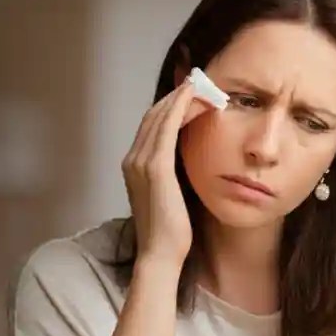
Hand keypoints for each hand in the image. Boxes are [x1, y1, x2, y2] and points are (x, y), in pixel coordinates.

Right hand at [122, 78, 210, 269]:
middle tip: (201, 82)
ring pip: (160, 117)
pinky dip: (180, 109)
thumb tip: (193, 158)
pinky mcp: (154, 168)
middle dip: (177, 96)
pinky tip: (196, 98)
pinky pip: (167, 129)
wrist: (161, 253)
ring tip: (203, 85)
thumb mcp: (173, 193)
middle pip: (154, 115)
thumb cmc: (172, 230)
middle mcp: (132, 159)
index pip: (152, 124)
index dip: (172, 105)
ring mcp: (140, 162)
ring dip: (181, 98)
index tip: (194, 93)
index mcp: (134, 164)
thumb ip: (176, 173)